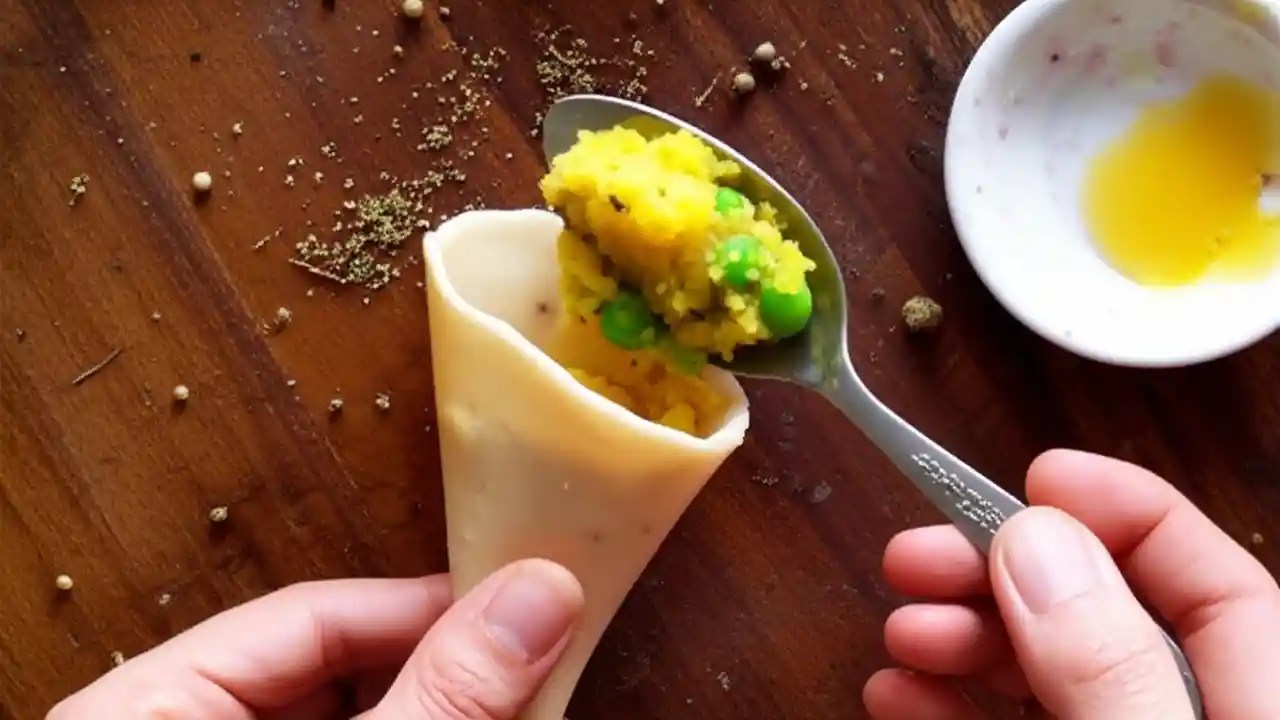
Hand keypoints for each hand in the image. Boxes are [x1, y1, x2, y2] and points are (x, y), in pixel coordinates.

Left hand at [49, 559, 583, 719]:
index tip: (512, 603)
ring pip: (352, 709)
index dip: (420, 604)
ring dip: (436, 702)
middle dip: (440, 662)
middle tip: (524, 659)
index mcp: (144, 708)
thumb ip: (438, 696)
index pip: (308, 613)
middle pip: (334, 665)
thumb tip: (537, 597)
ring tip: (509, 696)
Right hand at [864, 449, 1279, 718]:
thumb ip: (1109, 667)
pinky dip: (948, 705)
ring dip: (962, 639)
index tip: (1036, 480)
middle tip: (918, 557)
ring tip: (902, 632)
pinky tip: (900, 693)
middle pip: (1104, 619)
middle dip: (1002, 576)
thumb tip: (1038, 542)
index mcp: (1264, 706)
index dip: (1125, 514)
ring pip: (1046, 672)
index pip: (1215, 584)